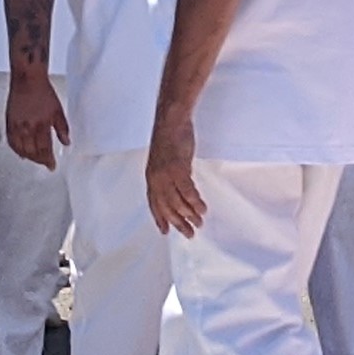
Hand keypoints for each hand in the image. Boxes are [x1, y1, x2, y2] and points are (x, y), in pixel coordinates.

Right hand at [5, 67, 69, 169]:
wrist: (28, 79)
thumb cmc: (43, 92)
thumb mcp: (58, 110)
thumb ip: (62, 128)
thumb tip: (66, 143)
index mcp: (41, 125)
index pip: (45, 149)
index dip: (48, 160)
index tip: (52, 166)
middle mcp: (28, 128)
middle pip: (32, 152)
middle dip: (39, 160)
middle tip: (45, 163)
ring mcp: (17, 126)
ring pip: (21, 149)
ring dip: (29, 157)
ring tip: (35, 160)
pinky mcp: (9, 122)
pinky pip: (11, 142)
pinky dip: (16, 150)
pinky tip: (21, 153)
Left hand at [147, 105, 204, 236]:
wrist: (171, 120)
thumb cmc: (169, 136)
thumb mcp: (163, 160)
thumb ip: (168, 176)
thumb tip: (179, 190)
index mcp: (151, 177)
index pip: (154, 204)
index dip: (159, 219)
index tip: (165, 231)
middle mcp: (156, 179)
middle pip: (167, 208)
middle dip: (179, 223)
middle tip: (190, 233)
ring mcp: (166, 175)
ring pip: (178, 203)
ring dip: (190, 215)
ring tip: (200, 222)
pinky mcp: (178, 169)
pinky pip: (188, 192)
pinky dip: (195, 202)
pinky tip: (202, 208)